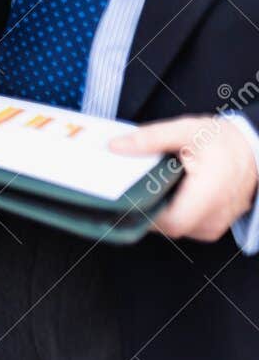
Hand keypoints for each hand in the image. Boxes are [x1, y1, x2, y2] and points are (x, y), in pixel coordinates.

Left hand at [111, 115, 257, 241]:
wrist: (251, 149)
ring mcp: (217, 224)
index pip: (171, 222)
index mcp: (211, 192)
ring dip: (160, 212)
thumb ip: (150, 138)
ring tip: (154, 187)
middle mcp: (217, 214)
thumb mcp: (185, 130)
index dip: (145, 213)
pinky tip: (168, 194)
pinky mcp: (213, 227)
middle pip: (169, 227)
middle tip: (133, 189)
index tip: (127, 196)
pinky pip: (185, 227)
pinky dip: (172, 213)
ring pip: (175, 229)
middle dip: (147, 210)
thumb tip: (115, 146)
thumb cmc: (221, 139)